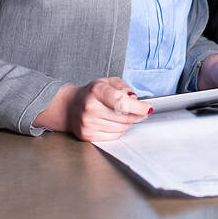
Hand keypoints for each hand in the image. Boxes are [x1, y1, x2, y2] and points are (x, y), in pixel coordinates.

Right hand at [37, 77, 151, 141]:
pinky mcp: (88, 135)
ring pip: (122, 128)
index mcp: (97, 91)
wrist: (70, 106)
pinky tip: (112, 122)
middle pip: (125, 118)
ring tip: (121, 115)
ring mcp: (88, 123)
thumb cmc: (91, 93)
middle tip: (140, 111)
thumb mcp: (108, 82)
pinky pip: (114, 136)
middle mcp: (91, 108)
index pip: (121, 103)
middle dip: (137, 115)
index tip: (147, 108)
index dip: (138, 107)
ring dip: (128, 123)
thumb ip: (124, 88)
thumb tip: (135, 100)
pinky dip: (119, 130)